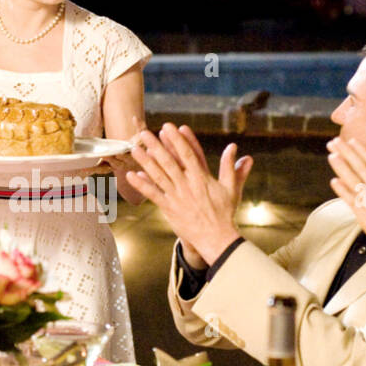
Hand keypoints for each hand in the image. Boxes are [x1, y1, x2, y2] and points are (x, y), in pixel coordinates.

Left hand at [127, 123, 252, 264]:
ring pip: (158, 175)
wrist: (216, 238)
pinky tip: (131, 175)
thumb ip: (230, 166)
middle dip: (156, 146)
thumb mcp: (231, 188)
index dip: (177, 140)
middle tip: (144, 133)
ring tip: (134, 149)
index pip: (188, 154)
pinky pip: (153, 195)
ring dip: (145, 162)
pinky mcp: (169, 209)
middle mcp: (187, 185)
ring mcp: (177, 197)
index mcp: (202, 178)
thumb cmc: (224, 213)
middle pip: (169, 162)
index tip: (168, 127)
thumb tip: (233, 147)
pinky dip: (142, 185)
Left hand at [327, 137, 365, 260]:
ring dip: (340, 167)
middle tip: (334, 142)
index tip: (351, 141)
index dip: (361, 151)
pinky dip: (341, 190)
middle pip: (359, 167)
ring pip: (351, 181)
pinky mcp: (363, 216)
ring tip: (331, 155)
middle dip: (346, 153)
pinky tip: (334, 181)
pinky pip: (349, 200)